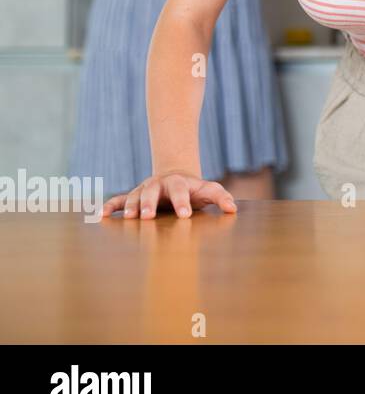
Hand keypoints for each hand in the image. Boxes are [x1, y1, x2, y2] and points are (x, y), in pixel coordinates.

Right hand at [101, 170, 237, 219]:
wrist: (176, 176)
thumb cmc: (194, 189)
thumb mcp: (208, 190)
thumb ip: (220, 197)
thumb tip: (233, 209)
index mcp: (178, 183)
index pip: (181, 191)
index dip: (183, 202)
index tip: (185, 216)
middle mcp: (158, 184)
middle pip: (153, 191)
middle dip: (150, 203)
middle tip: (149, 217)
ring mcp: (144, 189)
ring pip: (135, 196)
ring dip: (130, 206)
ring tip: (128, 218)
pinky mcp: (133, 196)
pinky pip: (119, 200)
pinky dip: (111, 206)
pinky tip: (102, 215)